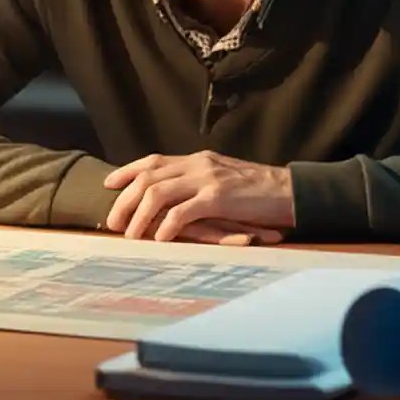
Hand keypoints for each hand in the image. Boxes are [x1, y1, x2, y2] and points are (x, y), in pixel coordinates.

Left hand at [103, 151, 294, 241]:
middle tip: (113, 222)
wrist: (291, 191)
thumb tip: (175, 198)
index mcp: (198, 160)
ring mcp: (208, 179)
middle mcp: (198, 165)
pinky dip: (167, 225)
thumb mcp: (224, 179)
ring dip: (140, 215)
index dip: (128, 171)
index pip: (154, 160)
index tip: (108, 184)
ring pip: (159, 192)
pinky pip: (183, 211)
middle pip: (149, 177)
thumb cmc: (259, 191)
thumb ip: (199, 183)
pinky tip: (159, 239)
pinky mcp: (219, 198)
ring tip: (131, 236)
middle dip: (125, 199)